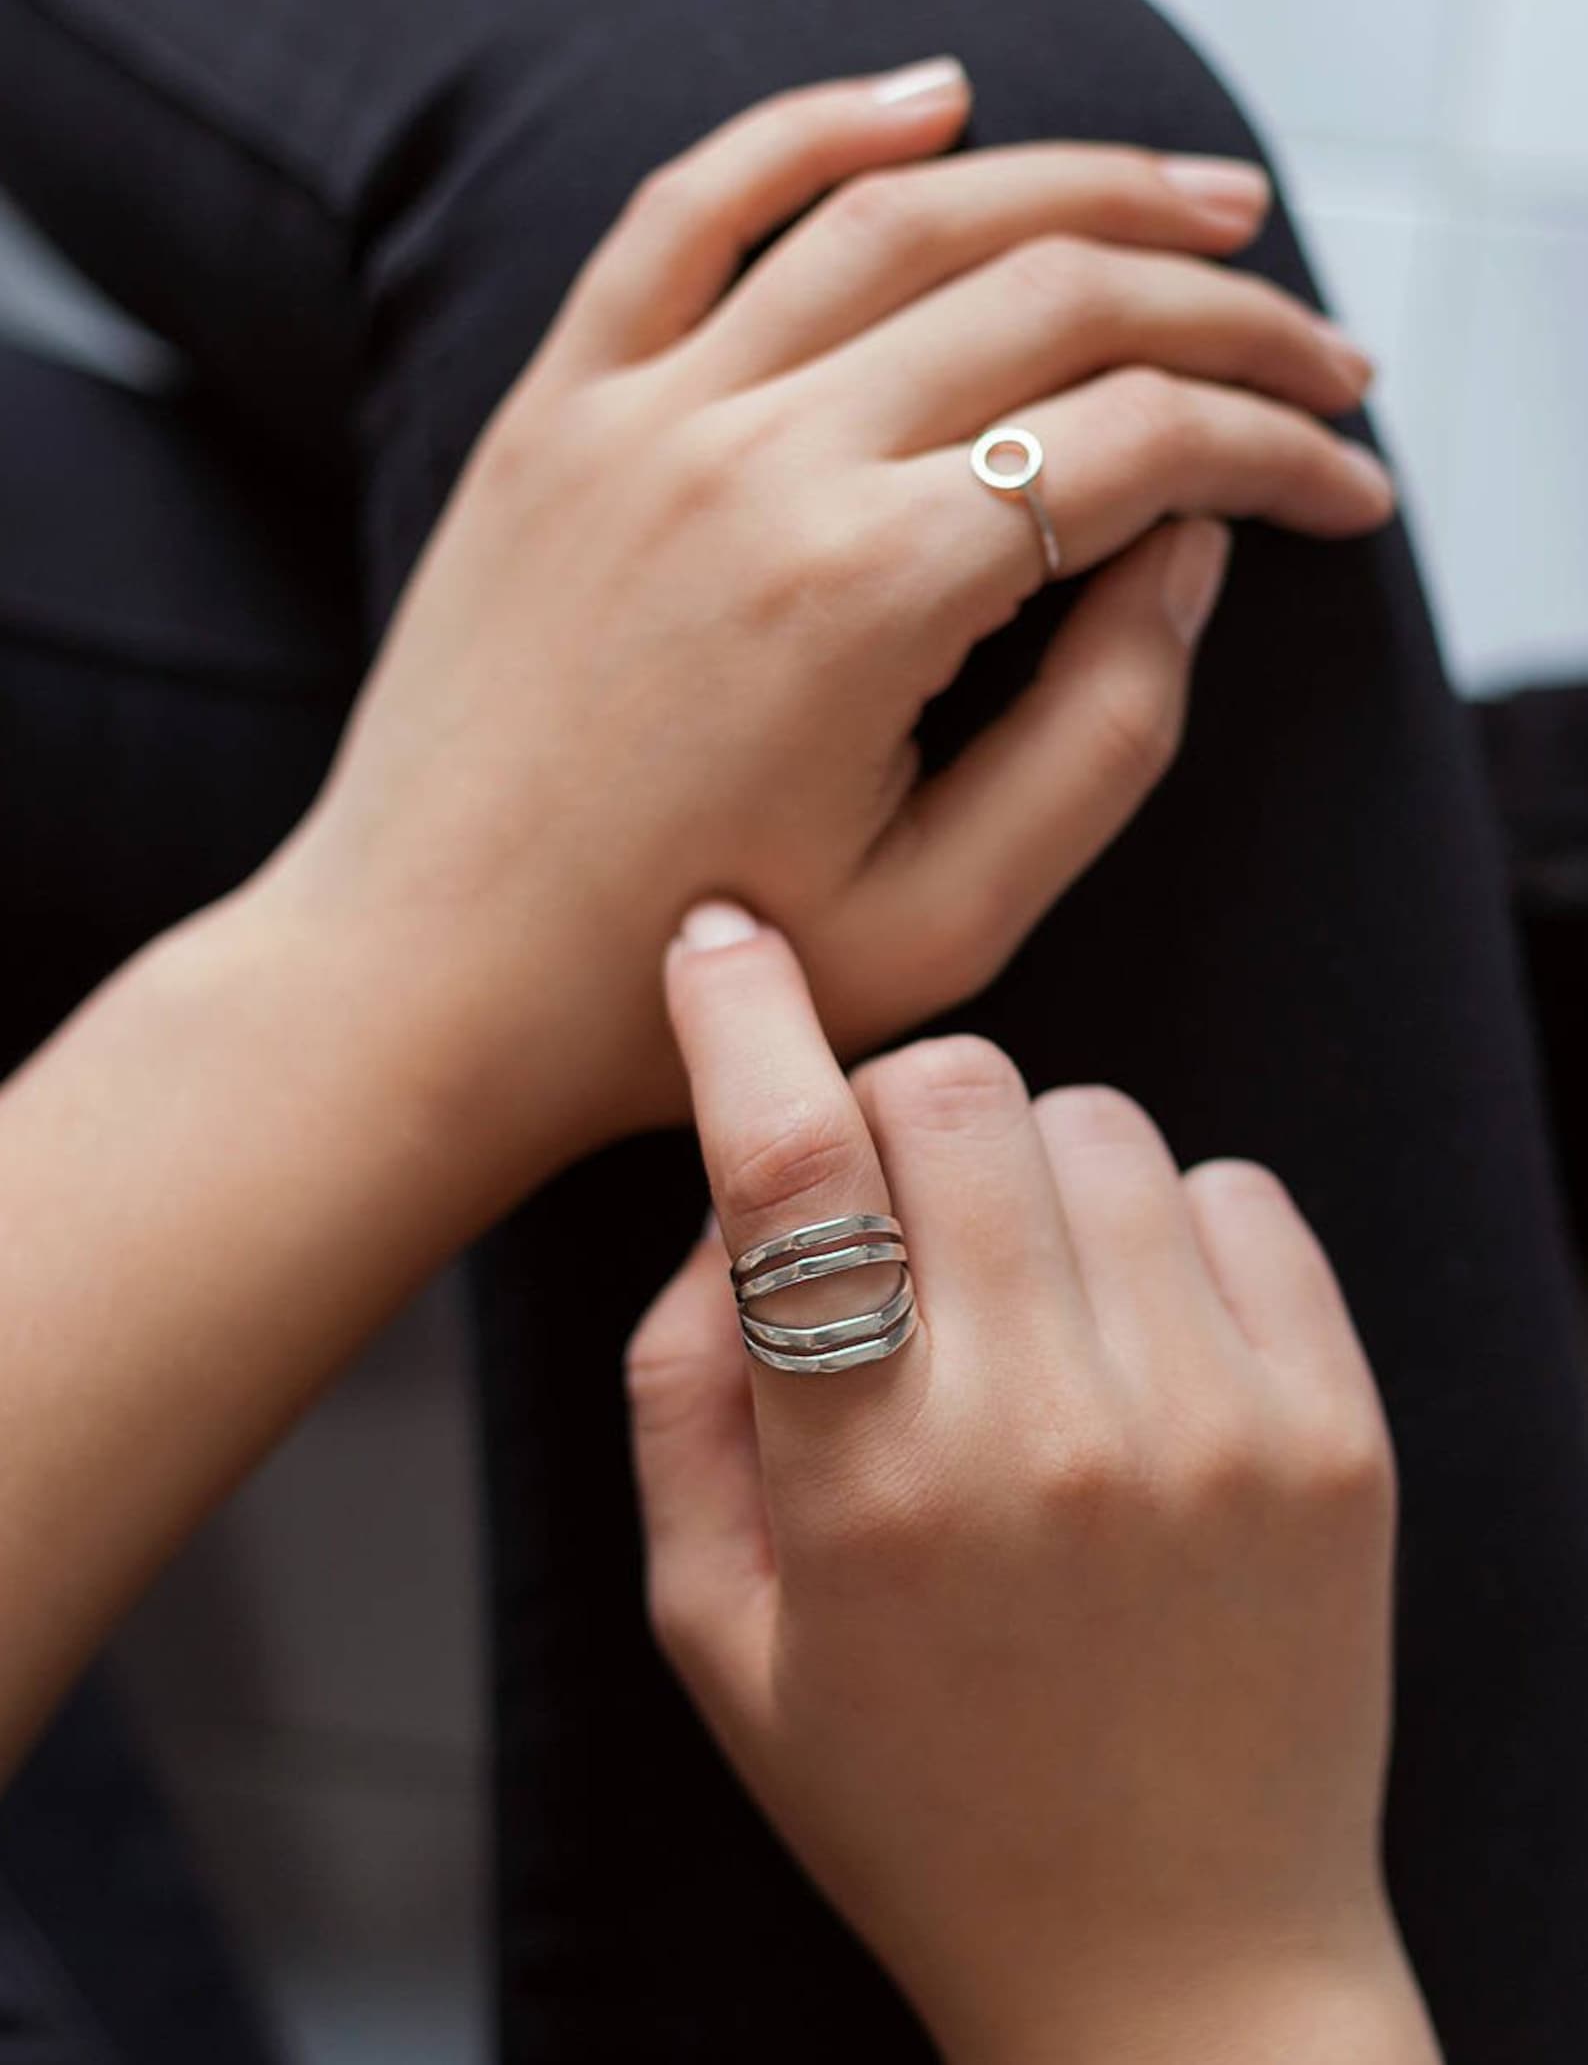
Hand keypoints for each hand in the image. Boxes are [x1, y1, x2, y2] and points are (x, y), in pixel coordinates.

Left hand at [270, 59, 1390, 1177]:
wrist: (423, 989)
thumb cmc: (683, 987)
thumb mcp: (945, 919)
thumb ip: (1105, 735)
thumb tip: (1187, 551)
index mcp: (866, 595)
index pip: (1141, 442)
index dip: (1281, 450)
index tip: (1345, 484)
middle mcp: (757, 463)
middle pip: (1054, 298)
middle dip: (1228, 311)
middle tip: (1320, 352)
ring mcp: (640, 418)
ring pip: (901, 219)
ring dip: (1079, 190)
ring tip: (1201, 208)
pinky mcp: (555, 416)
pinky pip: (686, 211)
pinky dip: (814, 130)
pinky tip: (931, 102)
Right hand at [627, 905, 1440, 2064]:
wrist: (1170, 1956)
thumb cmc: (908, 1791)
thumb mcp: (714, 1628)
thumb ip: (686, 1391)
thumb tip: (740, 1196)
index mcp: (864, 1490)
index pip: (790, 1174)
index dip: (741, 1017)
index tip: (723, 939)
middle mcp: (1048, 1435)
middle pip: (959, 1088)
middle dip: (892, 1104)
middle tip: (888, 1209)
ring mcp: (1213, 1424)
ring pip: (1098, 1123)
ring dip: (1027, 1171)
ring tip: (1023, 1305)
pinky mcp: (1334, 1430)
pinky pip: (1237, 1193)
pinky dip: (1162, 1224)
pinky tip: (1135, 1340)